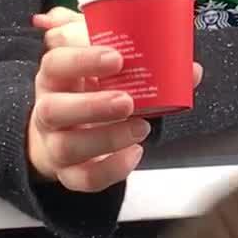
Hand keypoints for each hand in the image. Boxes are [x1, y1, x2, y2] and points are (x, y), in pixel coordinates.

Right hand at [26, 6, 202, 192]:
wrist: (66, 129)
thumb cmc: (91, 90)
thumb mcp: (105, 66)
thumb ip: (143, 60)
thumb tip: (189, 69)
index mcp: (56, 77)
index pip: (55, 63)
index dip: (82, 60)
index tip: (116, 58)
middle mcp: (48, 110)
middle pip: (51, 110)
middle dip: (92, 106)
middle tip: (127, 101)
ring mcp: (55, 144)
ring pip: (67, 147)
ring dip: (106, 139)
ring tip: (141, 128)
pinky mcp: (69, 173)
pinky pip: (84, 178)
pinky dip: (112, 170)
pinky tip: (134, 154)